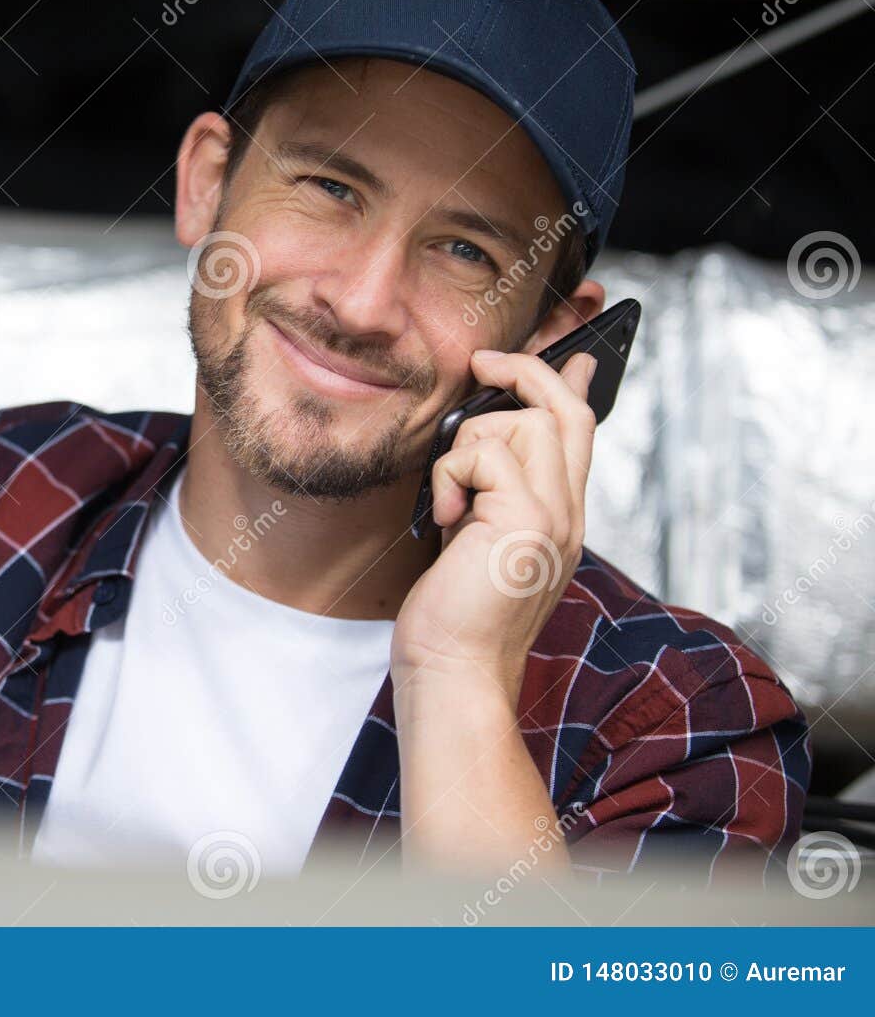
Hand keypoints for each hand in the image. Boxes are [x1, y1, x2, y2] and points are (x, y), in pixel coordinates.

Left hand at [392, 348, 598, 704]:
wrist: (453, 672)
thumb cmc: (452, 615)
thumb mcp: (477, 541)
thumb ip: (490, 496)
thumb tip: (481, 446)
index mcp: (560, 518)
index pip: (580, 435)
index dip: (573, 387)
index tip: (574, 355)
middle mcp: (568, 514)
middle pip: (564, 411)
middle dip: (524, 373)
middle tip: (484, 363)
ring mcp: (554, 516)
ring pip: (523, 424)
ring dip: (467, 447)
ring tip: (450, 501)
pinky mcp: (525, 521)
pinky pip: (484, 454)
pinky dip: (451, 476)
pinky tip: (445, 519)